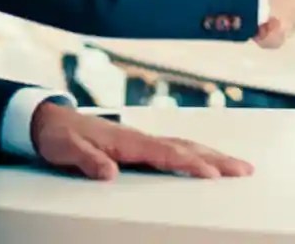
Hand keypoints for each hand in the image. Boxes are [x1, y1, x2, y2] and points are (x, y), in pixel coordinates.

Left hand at [30, 102, 253, 179]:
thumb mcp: (66, 150)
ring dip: (214, 155)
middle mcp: (141, 138)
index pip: (167, 153)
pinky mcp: (142, 144)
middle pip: (187, 148)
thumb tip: (109, 173)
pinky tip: (209, 160)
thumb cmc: (60, 136)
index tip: (213, 174)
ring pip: (186, 146)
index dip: (191, 164)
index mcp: (128, 141)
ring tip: (238, 165)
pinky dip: (198, 153)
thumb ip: (88, 160)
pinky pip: (177, 148)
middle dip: (218, 159)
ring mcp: (144, 140)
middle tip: (244, 169)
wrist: (50, 120)